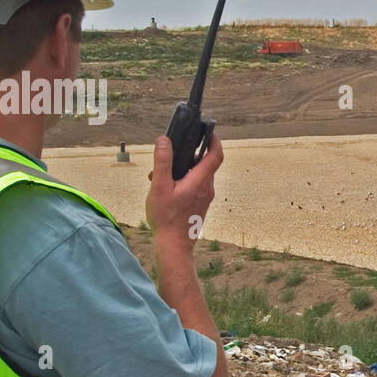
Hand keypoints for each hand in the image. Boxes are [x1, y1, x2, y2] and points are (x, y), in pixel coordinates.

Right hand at [145, 133, 223, 249]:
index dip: (214, 140)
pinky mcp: (200, 205)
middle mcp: (207, 189)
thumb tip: (164, 140)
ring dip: (181, 171)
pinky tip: (165, 191)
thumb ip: (163, 162)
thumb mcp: (160, 187)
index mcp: (201, 181)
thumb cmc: (167, 218)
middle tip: (170, 155)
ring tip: (159, 178)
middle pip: (204, 164)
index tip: (209, 131)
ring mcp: (205, 198)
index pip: (216, 155)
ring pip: (197, 176)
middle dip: (188, 156)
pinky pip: (194, 187)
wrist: (174, 246)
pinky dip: (182, 182)